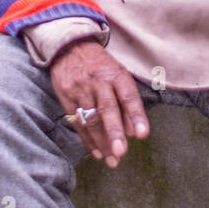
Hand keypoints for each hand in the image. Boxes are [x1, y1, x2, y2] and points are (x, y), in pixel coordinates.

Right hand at [49, 39, 149, 167]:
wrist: (69, 46)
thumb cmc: (101, 65)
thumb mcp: (118, 74)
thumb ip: (127, 102)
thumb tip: (134, 131)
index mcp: (115, 73)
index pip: (128, 96)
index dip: (136, 115)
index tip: (142, 134)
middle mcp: (97, 81)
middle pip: (107, 109)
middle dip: (114, 133)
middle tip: (121, 152)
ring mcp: (80, 90)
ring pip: (91, 120)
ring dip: (102, 142)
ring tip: (113, 160)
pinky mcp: (66, 98)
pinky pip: (77, 123)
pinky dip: (88, 140)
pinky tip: (97, 153)